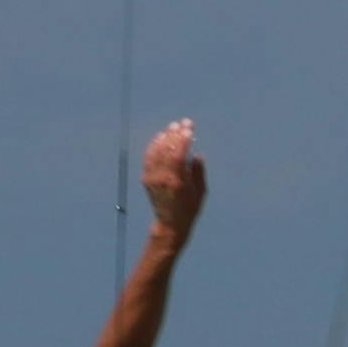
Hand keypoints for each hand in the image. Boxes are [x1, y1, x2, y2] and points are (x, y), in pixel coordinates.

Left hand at [139, 116, 206, 235]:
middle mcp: (162, 178)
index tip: (189, 127)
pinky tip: (160, 138)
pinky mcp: (147, 179)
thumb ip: (198, 171)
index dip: (183, 138)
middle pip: (167, 149)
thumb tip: (196, 154)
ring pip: (156, 152)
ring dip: (165, 137)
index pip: (178, 153)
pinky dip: (154, 146)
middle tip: (183, 123)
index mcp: (177, 181)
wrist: (170, 224)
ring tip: (172, 127)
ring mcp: (152, 178)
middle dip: (175, 134)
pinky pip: (149, 158)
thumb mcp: (200, 191)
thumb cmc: (190, 208)